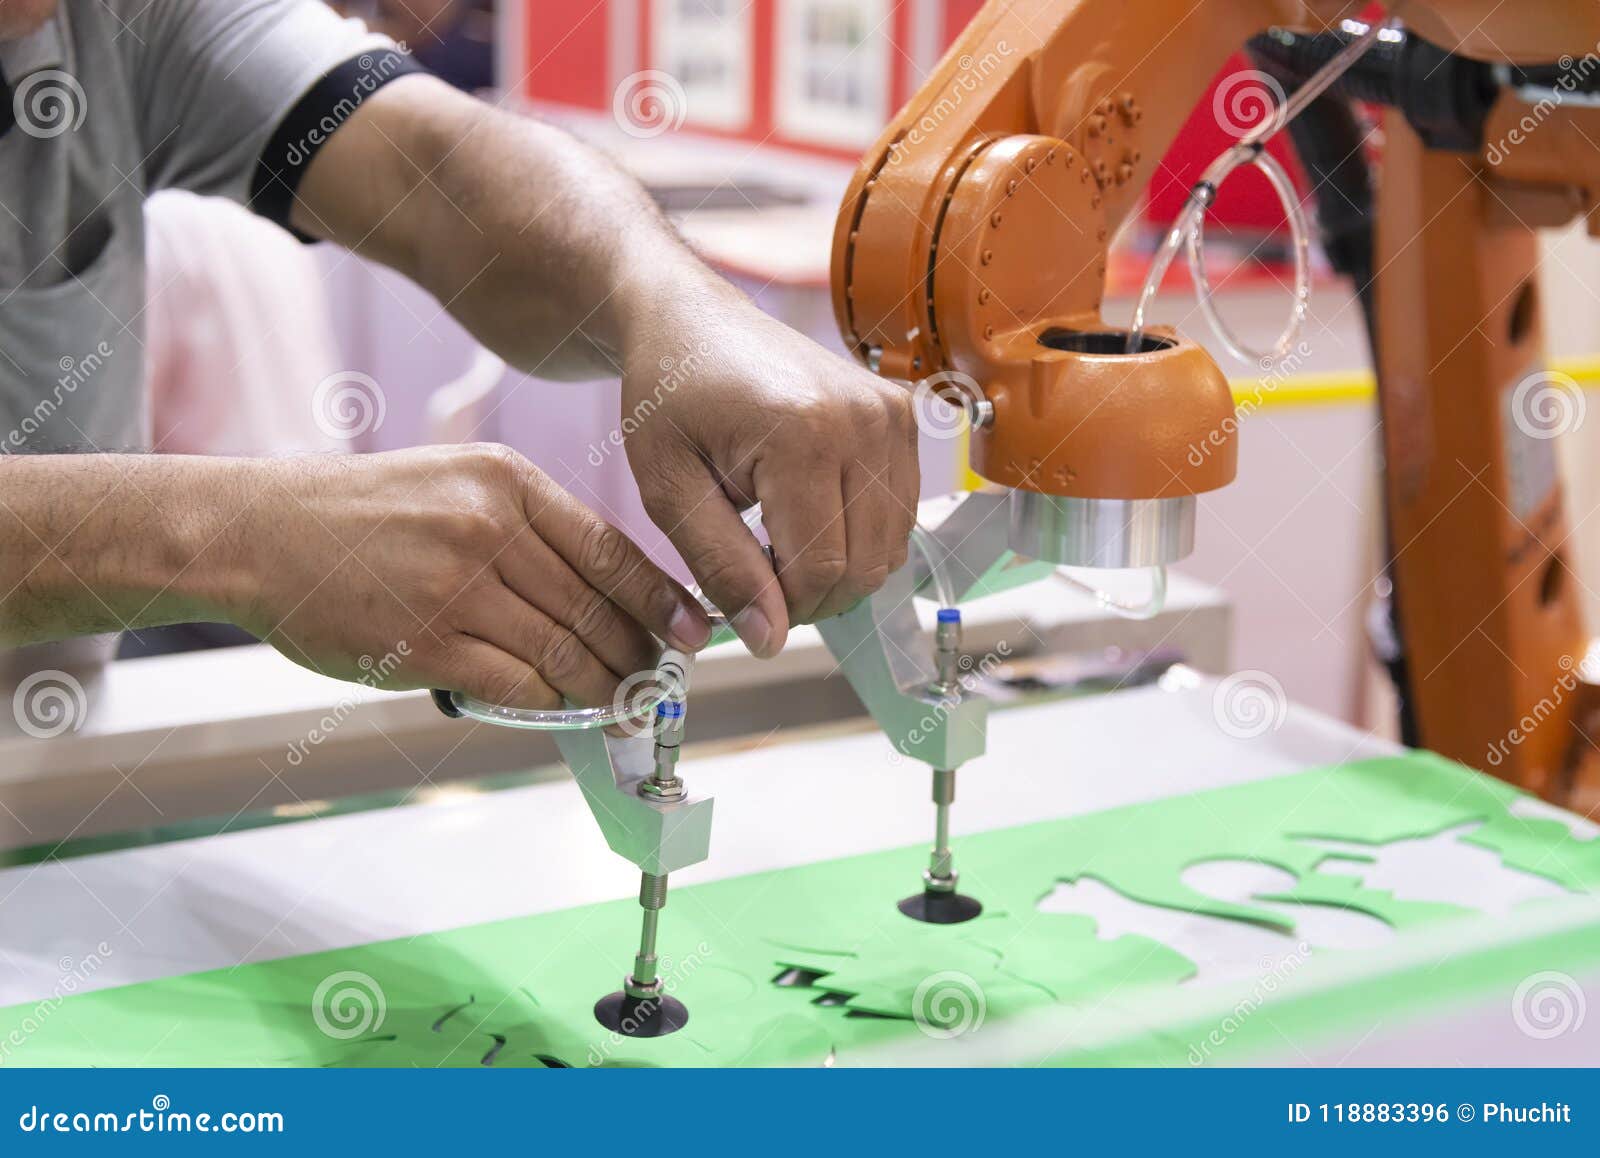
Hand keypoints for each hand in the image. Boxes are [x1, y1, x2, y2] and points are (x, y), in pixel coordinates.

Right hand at [226, 444, 710, 708]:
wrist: (261, 533)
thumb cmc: (362, 513)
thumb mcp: (456, 483)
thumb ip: (530, 525)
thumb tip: (607, 587)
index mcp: (507, 483)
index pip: (611, 549)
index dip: (661, 599)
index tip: (691, 630)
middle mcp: (489, 530)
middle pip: (596, 607)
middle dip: (640, 654)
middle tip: (660, 680)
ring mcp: (457, 589)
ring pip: (566, 653)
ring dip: (605, 688)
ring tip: (625, 704)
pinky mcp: (426, 646)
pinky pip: (517, 685)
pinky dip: (550, 703)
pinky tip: (563, 707)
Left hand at [621, 289, 919, 657]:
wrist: (692, 321)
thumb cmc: (670, 395)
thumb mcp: (668, 489)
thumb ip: (720, 567)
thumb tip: (768, 638)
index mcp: (804, 433)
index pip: (821, 569)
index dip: (783, 610)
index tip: (741, 604)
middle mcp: (864, 421)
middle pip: (865, 565)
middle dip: (812, 596)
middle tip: (756, 580)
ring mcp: (893, 416)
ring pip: (890, 548)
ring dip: (839, 569)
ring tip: (775, 546)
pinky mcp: (903, 417)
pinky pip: (899, 514)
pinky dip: (858, 537)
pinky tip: (806, 520)